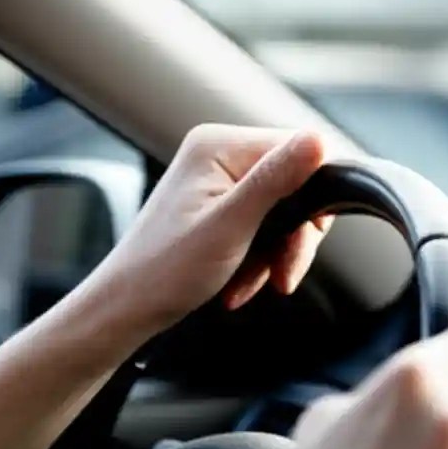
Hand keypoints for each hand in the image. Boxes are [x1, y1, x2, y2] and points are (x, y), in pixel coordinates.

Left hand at [91, 124, 329, 337]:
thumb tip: (319, 140)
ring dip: (277, 253)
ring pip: (283, 210)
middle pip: (294, 183)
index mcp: (218, 145)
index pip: (298, 149)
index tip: (309, 236)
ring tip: (257, 281)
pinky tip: (242, 282)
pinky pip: (264, 225)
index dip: (314, 195)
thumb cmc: (166, 270)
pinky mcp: (219, 205)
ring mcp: (218, 180)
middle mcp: (218, 154)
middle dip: (294, 235)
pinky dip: (261, 257)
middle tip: (283, 272)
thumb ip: (275, 180)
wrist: (128, 307)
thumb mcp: (231, 225)